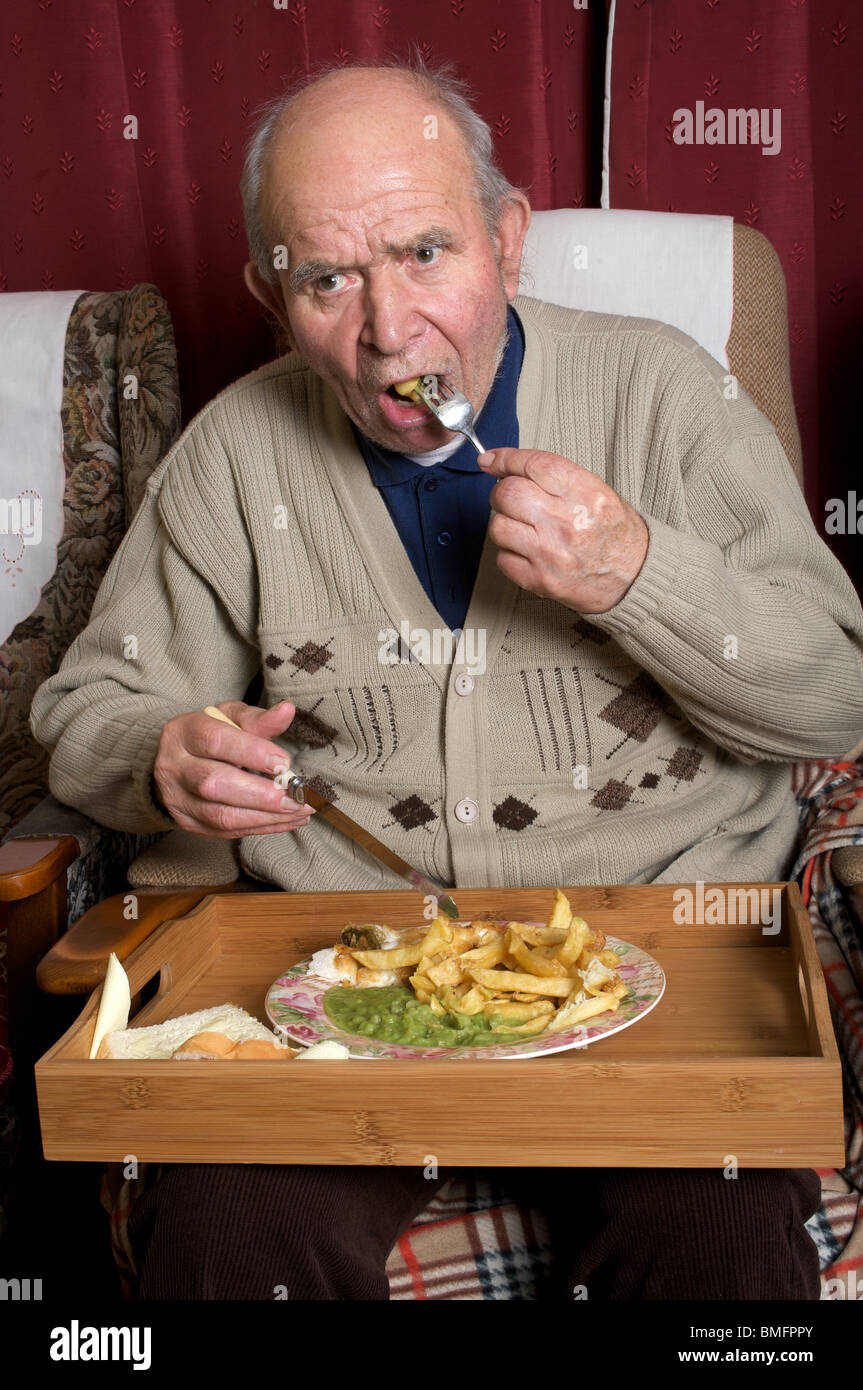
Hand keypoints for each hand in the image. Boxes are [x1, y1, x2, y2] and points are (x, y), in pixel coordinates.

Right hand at [152, 700, 314, 838]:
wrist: (177, 764)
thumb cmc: (209, 737)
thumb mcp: (229, 718)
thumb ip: (258, 718)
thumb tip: (287, 711)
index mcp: (183, 733)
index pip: (215, 742)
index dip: (252, 753)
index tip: (284, 762)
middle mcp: (173, 768)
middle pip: (214, 783)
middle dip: (261, 794)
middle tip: (298, 796)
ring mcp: (178, 800)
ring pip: (220, 814)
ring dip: (266, 816)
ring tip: (300, 810)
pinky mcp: (190, 823)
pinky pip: (227, 831)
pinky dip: (262, 827)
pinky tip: (287, 819)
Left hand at [479, 448, 648, 612]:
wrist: (635, 578)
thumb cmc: (616, 534)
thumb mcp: (598, 492)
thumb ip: (554, 477)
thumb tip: (506, 466)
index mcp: (586, 494)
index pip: (533, 465)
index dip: (505, 459)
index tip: (490, 460)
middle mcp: (567, 522)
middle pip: (508, 494)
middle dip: (502, 493)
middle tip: (511, 499)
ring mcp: (551, 553)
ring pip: (498, 526)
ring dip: (504, 524)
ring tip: (523, 528)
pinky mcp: (540, 579)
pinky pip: (503, 559)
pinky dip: (509, 553)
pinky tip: (527, 551)